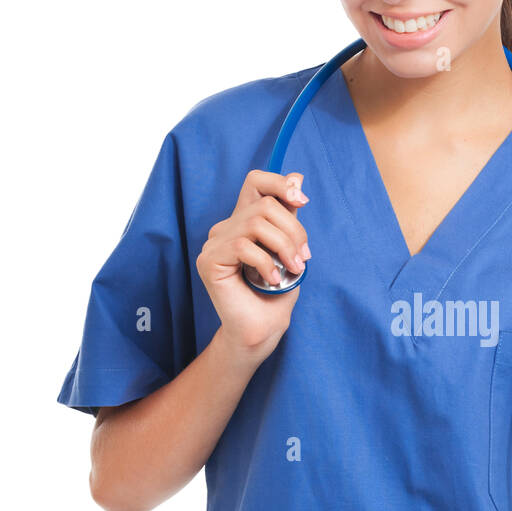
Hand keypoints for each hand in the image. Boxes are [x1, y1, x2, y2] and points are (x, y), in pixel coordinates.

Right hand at [196, 170, 310, 354]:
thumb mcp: (291, 250)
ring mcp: (214, 243)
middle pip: (263, 204)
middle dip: (293, 230)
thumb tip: (298, 177)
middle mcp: (226, 228)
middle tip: (303, 259)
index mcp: (244, 222)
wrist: (259, 333)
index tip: (302, 201)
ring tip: (293, 269)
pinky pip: (244, 246)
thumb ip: (290, 217)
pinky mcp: (209, 261)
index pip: (256, 182)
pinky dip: (266, 263)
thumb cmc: (275, 297)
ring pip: (255, 222)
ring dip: (283, 246)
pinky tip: (273, 280)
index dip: (280, 183)